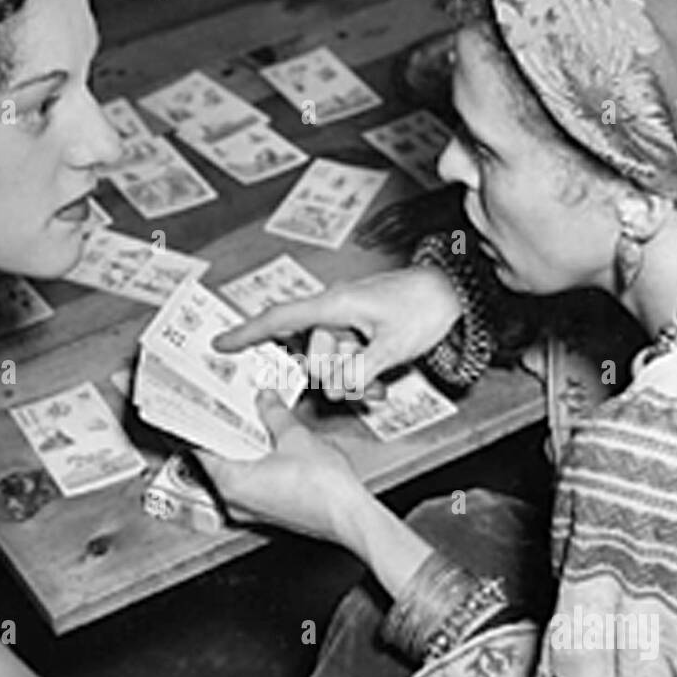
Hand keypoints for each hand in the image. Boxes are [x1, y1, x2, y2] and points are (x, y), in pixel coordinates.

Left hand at [194, 391, 369, 545]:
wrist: (350, 515)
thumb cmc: (323, 489)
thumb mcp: (295, 437)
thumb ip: (275, 414)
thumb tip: (266, 400)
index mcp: (232, 483)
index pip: (200, 452)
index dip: (200, 427)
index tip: (201, 411)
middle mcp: (237, 501)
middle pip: (218, 461)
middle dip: (227, 434)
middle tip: (231, 410)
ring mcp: (253, 510)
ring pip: (237, 473)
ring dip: (244, 449)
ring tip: (255, 424)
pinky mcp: (271, 512)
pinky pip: (254, 484)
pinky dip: (258, 465)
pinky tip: (272, 447)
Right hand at [212, 266, 461, 400]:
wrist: (455, 292)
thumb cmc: (426, 306)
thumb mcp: (394, 345)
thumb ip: (361, 368)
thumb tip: (337, 383)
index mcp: (334, 305)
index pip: (280, 318)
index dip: (247, 332)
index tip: (221, 343)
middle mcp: (335, 310)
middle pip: (310, 354)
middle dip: (332, 374)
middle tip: (363, 381)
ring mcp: (347, 320)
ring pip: (329, 361)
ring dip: (351, 377)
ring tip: (379, 378)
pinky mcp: (359, 329)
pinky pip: (346, 358)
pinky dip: (359, 373)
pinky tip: (380, 378)